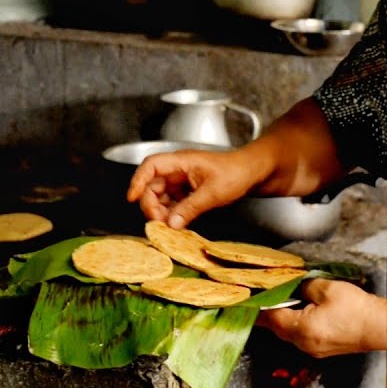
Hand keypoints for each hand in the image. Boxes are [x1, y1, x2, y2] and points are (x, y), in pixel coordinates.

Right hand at [125, 148, 261, 227]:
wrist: (254, 173)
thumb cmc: (237, 172)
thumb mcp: (213, 192)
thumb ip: (190, 208)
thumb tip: (171, 223)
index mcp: (182, 162)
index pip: (151, 166)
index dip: (138, 181)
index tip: (132, 197)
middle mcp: (178, 170)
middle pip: (152, 185)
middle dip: (152, 205)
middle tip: (159, 222)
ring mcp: (183, 180)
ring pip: (161, 196)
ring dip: (162, 212)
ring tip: (169, 226)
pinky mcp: (188, 191)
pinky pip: (172, 203)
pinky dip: (172, 214)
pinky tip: (177, 223)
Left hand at [257, 278, 386, 357]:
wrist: (381, 327)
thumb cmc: (358, 309)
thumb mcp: (326, 288)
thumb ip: (303, 285)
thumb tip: (292, 284)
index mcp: (303, 329)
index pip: (270, 318)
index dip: (258, 307)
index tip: (248, 299)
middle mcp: (305, 343)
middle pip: (277, 328)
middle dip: (268, 313)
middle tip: (261, 298)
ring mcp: (314, 349)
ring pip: (288, 333)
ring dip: (282, 319)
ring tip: (280, 301)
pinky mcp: (323, 349)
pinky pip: (301, 336)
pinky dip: (295, 324)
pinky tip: (299, 312)